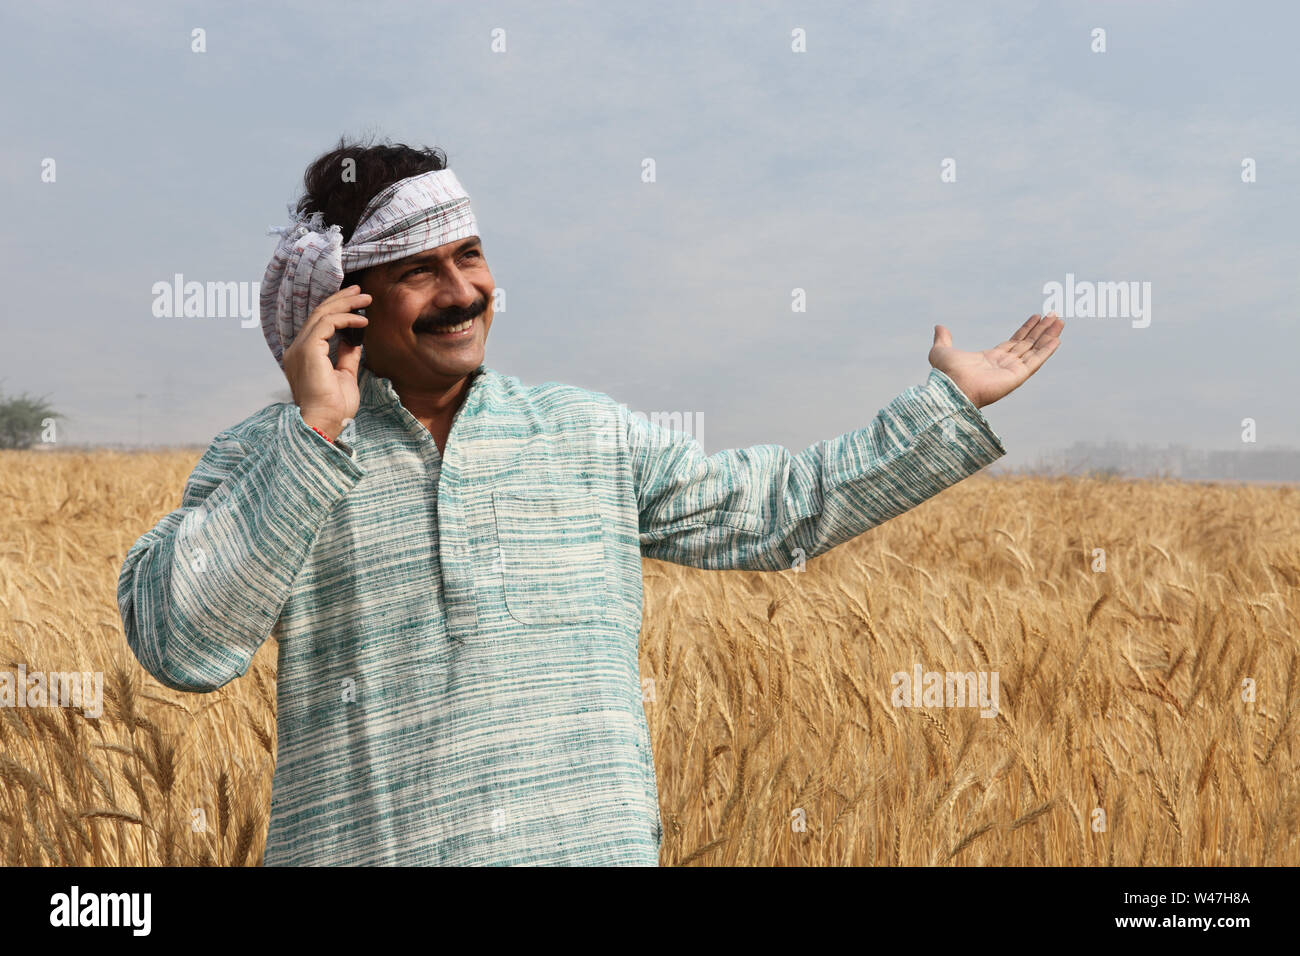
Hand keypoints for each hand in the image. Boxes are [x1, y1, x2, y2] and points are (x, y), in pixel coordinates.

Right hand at [282, 285, 370, 438]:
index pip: (317, 324)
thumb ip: (346, 356)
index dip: (336, 310)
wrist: (325, 422)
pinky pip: (327, 324)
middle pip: (318, 314)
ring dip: (346, 304)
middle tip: (360, 290)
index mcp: (303, 356)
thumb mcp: (344, 376)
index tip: (356, 303)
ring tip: (366, 299)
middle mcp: (297, 349)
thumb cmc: (334, 407)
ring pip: (322, 314)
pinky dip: (346, 319)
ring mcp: (300, 348)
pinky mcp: (308, 350)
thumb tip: (354, 340)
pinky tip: (363, 321)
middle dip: (340, 299)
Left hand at [928, 313, 1063, 408]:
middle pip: (1028, 344)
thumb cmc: (945, 374)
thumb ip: (943, 339)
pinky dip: (1046, 350)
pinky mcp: (1017, 376)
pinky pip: (1035, 361)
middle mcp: (1004, 365)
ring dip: (1048, 335)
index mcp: (990, 359)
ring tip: (1059, 321)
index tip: (1037, 316)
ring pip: (1034, 350)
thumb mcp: (941, 351)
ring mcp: (1012, 371)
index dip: (1026, 329)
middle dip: (1041, 330)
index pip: (1014, 342)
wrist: (951, 387)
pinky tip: (1057, 339)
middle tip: (1054, 315)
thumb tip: (939, 327)